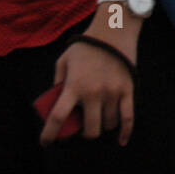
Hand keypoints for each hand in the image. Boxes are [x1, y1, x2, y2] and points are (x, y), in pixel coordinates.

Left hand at [40, 30, 136, 147]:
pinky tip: (121, 141)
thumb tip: (55, 102)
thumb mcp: (64, 61)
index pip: (58, 117)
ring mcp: (112, 93)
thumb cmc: (86, 46)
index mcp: (74, 86)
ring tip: (98, 120)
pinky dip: (125, 133)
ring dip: (101, 127)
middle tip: (81, 128)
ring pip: (107, 125)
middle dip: (83, 134)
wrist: (113, 30)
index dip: (50, 134)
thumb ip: (57, 82)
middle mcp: (93, 93)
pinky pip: (128, 118)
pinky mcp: (128, 90)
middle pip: (89, 130)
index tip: (46, 143)